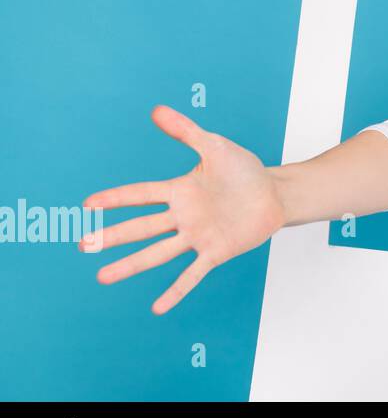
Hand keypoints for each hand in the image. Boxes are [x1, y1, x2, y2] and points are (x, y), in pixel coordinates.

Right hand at [80, 105, 286, 314]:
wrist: (275, 194)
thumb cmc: (245, 170)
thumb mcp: (216, 147)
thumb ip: (186, 132)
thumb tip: (156, 110)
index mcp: (179, 191)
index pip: (140, 194)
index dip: (115, 198)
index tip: (86, 204)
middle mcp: (182, 216)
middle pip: (141, 227)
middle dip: (111, 236)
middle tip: (82, 245)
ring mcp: (197, 236)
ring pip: (157, 253)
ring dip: (130, 265)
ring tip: (102, 277)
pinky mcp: (216, 251)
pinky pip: (192, 274)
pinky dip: (176, 290)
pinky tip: (157, 307)